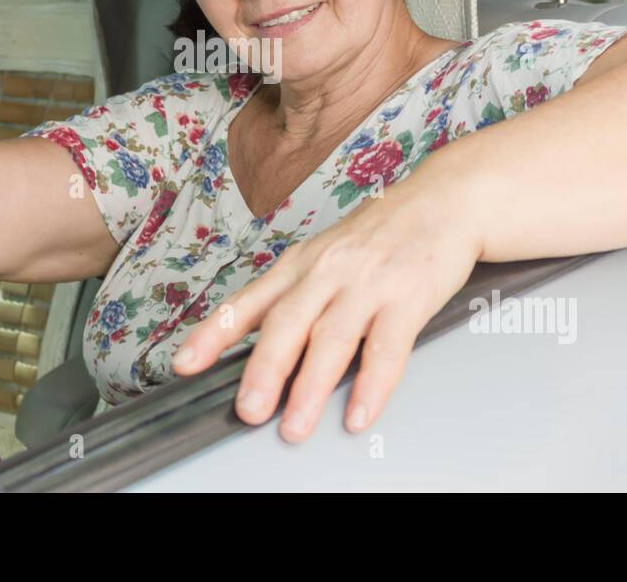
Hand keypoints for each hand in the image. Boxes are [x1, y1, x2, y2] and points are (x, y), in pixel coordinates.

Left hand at [171, 179, 481, 442]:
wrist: (442, 200)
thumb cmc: (379, 235)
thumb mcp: (324, 256)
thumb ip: (293, 298)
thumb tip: (259, 351)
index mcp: (299, 264)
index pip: (248, 301)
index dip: (213, 333)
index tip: (184, 363)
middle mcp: (327, 271)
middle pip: (286, 322)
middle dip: (263, 369)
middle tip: (248, 410)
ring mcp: (368, 282)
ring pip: (331, 338)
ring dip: (310, 387)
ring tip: (294, 425)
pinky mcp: (408, 296)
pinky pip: (387, 347)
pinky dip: (371, 385)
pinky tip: (357, 413)